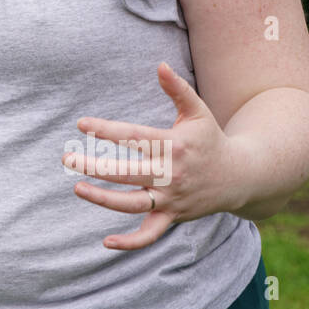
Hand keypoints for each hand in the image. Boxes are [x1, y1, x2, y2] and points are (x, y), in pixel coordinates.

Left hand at [60, 62, 247, 250]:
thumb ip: (177, 89)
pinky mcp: (173, 216)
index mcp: (173, 146)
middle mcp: (171, 175)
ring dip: (103, 199)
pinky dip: (130, 243)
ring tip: (77, 188)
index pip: (134, 138)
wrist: (241, 177)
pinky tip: (106, 242)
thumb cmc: (211, 139)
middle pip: (126, 173)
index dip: (107, 131)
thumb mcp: (197, 111)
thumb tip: (159, 65)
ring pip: (132, 204)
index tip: (82, 124)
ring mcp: (172, 199)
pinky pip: (150, 235)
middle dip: (94, 166)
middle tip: (67, 157)